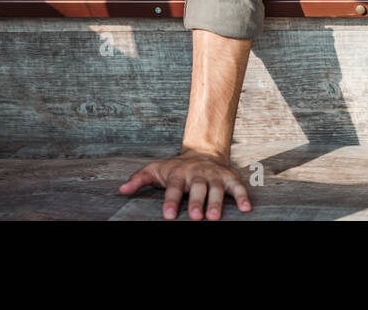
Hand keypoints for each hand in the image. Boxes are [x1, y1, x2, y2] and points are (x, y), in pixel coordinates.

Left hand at [119, 148, 251, 219]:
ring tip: (214, 217)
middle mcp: (197, 173)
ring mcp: (214, 175)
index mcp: (178, 174)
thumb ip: (139, 179)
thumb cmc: (176, 167)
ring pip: (215, 188)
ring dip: (216, 202)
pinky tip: (246, 208)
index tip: (167, 216)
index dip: (171, 201)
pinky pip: (237, 186)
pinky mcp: (229, 177)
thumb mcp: (156, 169)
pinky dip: (242, 196)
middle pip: (197, 188)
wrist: (203, 151)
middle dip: (196, 202)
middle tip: (195, 218)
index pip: (173, 187)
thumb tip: (121, 189)